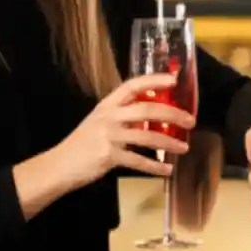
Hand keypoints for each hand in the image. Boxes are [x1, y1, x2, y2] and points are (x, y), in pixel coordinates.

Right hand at [13, 74, 194, 218]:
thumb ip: (122, 116)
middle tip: (190, 121)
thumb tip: (151, 116)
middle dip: (173, 114)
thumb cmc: (82, 143)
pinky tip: (166, 170)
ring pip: (147, 137)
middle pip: (146, 109)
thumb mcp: (99, 122)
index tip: (174, 79)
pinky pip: (138, 161)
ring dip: (169, 143)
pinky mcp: (109, 156)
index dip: (154, 80)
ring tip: (184, 148)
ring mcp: (109, 136)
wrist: (59, 165)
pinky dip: (155, 167)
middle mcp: (109, 116)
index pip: (132, 85)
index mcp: (107, 105)